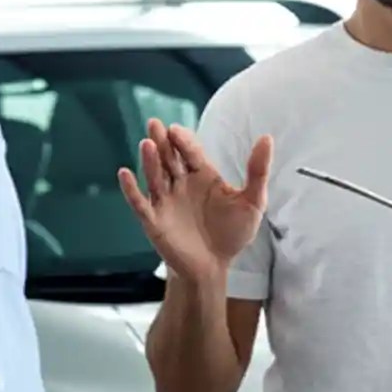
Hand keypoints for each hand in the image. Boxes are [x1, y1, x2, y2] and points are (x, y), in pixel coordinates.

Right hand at [118, 119, 272, 282]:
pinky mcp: (154, 220)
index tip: (177, 131)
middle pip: (169, 158)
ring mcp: (166, 201)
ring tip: (147, 143)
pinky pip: (140, 202)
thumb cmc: (232, 233)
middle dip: (162, 141)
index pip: (190, 152)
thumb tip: (267, 138)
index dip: (184, 141)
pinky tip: (125, 173)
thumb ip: (257, 172)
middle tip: (155, 123)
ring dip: (150, 161)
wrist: (214, 268)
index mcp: (202, 174)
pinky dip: (131, 189)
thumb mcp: (252, 202)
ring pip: (155, 176)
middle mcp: (181, 183)